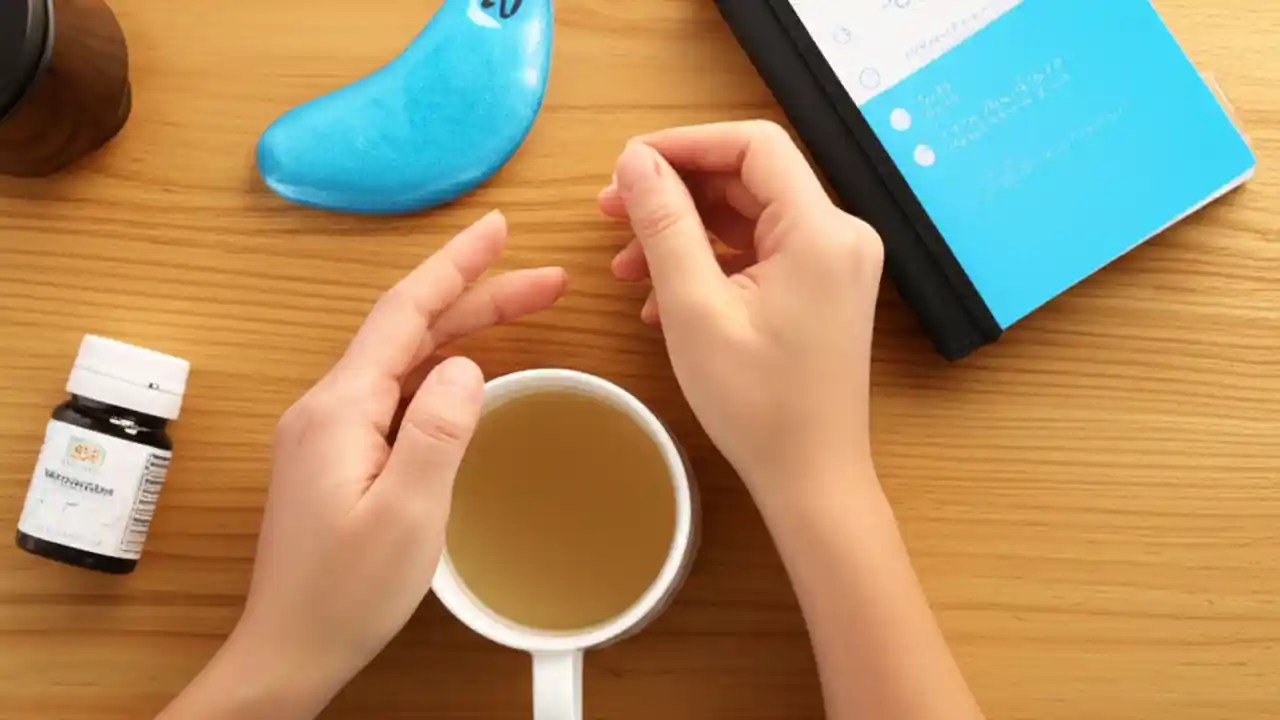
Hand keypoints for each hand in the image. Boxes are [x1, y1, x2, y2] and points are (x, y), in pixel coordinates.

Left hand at [158, 211, 566, 719]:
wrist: (289, 649)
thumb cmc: (347, 592)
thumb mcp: (407, 515)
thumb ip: (438, 432)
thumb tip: (469, 365)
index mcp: (340, 408)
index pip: (404, 313)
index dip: (456, 266)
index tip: (500, 227)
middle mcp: (327, 406)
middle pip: (408, 329)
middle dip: (477, 296)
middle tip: (548, 280)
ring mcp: (327, 429)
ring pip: (402, 357)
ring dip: (462, 328)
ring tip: (524, 308)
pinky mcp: (334, 454)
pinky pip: (394, 389)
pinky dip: (439, 365)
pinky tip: (469, 367)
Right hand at [599, 121, 883, 495]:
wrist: (810, 479)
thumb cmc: (757, 406)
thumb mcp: (695, 309)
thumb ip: (664, 225)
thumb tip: (634, 161)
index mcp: (820, 231)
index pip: (753, 145)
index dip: (684, 144)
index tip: (627, 166)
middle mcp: (838, 235)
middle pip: (748, 179)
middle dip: (675, 192)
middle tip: (610, 213)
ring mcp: (833, 264)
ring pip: (747, 217)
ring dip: (684, 232)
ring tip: (626, 268)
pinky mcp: (821, 289)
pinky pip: (759, 253)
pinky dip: (709, 263)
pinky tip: (661, 298)